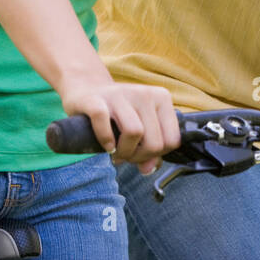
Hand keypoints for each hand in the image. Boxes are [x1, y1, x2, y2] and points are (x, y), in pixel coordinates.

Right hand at [61, 82, 181, 174]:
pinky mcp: (96, 99)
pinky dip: (106, 140)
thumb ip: (149, 149)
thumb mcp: (140, 127)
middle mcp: (144, 93)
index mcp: (161, 98)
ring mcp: (120, 94)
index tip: (142, 154)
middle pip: (154, 141)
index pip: (172, 140)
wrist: (86, 90)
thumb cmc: (118, 114)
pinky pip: (104, 121)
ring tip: (116, 153)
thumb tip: (149, 169)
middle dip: (139, 157)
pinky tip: (106, 146)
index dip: (157, 155)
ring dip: (124, 152)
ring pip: (135, 132)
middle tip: (126, 156)